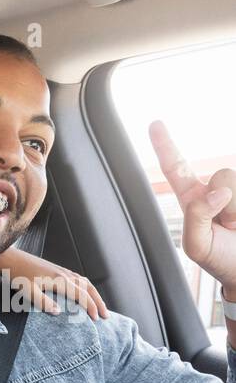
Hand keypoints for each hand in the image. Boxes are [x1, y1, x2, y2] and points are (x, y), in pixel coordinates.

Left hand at [0, 246, 107, 319]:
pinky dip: (86, 287)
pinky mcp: (58, 270)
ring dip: (94, 295)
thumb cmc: (17, 276)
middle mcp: (64, 274)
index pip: (81, 295)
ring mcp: (62, 271)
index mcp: (59, 280)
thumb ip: (43, 302)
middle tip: (106, 315)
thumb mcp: (27, 292)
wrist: (11, 260)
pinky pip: (78, 278)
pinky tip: (85, 293)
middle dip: (99, 302)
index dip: (90, 307)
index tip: (97, 319)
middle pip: (88, 288)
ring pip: (85, 282)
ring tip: (99, 307)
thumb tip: (58, 312)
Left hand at [150, 121, 235, 296]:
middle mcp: (216, 189)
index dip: (165, 145)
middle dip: (228, 201)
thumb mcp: (197, 246)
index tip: (155, 124)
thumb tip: (216, 191)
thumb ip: (197, 217)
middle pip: (223, 175)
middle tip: (229, 226)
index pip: (176, 168)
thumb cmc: (221, 259)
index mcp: (193, 199)